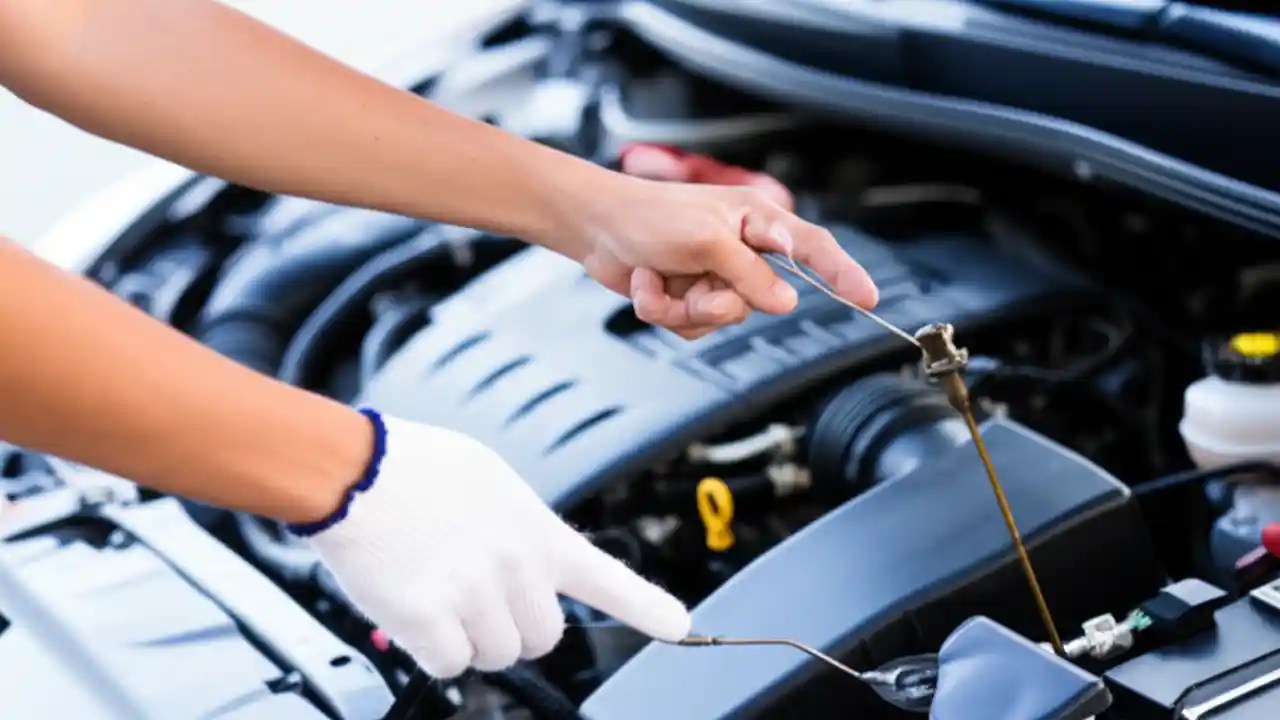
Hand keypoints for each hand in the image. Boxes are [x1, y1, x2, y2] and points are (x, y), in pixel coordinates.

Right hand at [298, 410, 690, 678]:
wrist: (356, 468)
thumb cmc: (413, 468)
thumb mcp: (491, 482)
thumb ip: (519, 529)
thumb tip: (525, 568)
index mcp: (536, 530)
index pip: (605, 577)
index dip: (646, 608)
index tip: (680, 626)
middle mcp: (516, 566)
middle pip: (543, 638)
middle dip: (514, 628)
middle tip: (477, 598)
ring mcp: (475, 594)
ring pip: (497, 656)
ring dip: (471, 639)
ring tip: (441, 593)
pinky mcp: (429, 618)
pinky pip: (450, 664)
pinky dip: (433, 649)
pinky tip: (415, 609)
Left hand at [570, 174, 878, 338]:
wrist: (596, 229)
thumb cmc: (648, 216)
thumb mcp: (707, 241)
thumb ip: (750, 274)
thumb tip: (786, 302)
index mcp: (755, 221)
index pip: (811, 247)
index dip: (843, 273)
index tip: (868, 298)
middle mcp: (740, 250)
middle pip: (760, 300)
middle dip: (717, 299)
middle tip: (691, 278)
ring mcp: (714, 276)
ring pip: (723, 319)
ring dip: (683, 306)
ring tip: (660, 279)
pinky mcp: (688, 297)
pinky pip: (693, 326)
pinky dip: (664, 311)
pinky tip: (648, 284)